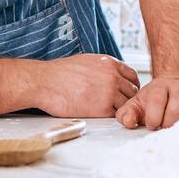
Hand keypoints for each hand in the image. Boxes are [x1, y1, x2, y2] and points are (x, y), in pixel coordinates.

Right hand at [24, 53, 139, 117]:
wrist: (45, 82)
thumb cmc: (59, 73)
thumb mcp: (87, 61)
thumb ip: (103, 68)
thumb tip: (110, 75)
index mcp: (109, 63)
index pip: (132, 76)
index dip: (130, 85)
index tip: (126, 92)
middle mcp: (113, 76)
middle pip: (132, 91)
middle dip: (126, 98)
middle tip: (118, 104)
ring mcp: (109, 92)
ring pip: (126, 104)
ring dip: (119, 108)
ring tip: (108, 110)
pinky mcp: (103, 108)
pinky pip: (115, 114)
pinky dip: (110, 116)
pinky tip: (101, 114)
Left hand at [116, 76, 178, 129]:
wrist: (175, 86)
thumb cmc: (155, 101)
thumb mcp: (137, 104)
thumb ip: (127, 113)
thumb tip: (128, 122)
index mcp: (160, 86)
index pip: (157, 103)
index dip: (153, 119)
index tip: (152, 124)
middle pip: (176, 112)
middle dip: (167, 125)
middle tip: (164, 126)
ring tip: (177, 126)